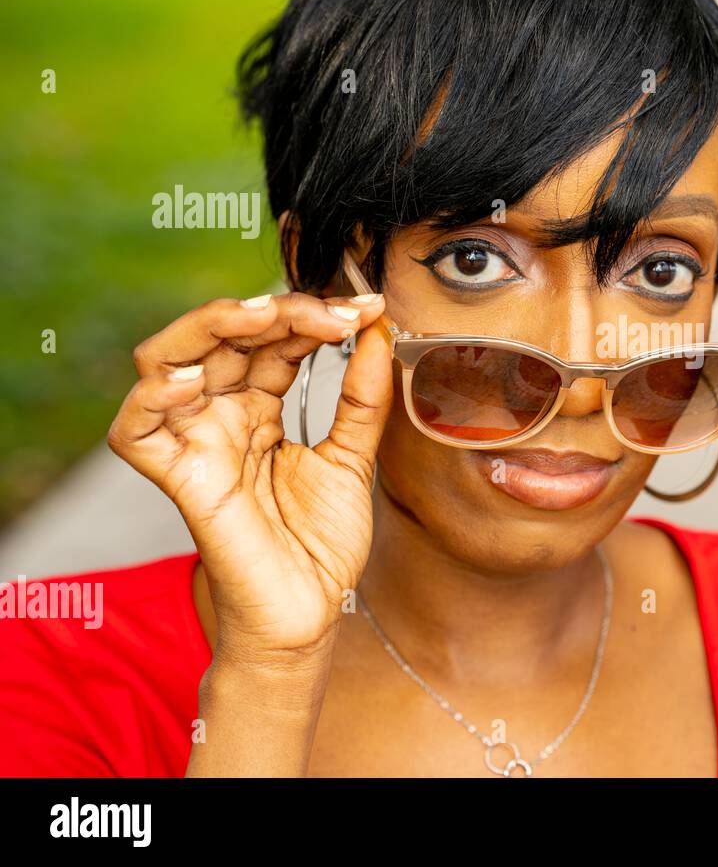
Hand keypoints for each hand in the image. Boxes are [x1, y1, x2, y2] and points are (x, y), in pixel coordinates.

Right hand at [107, 291, 391, 664]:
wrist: (310, 612)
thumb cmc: (321, 543)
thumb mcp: (352, 457)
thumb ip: (361, 397)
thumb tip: (378, 333)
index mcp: (258, 408)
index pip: (272, 341)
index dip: (313, 316)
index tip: (367, 309)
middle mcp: (221, 417)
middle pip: (221, 337)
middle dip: (274, 311)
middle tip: (331, 312)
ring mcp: (196, 445)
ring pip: (166, 362)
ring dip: (212, 327)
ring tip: (267, 316)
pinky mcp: (180, 481)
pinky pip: (136, 431)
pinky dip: (153, 397)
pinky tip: (195, 378)